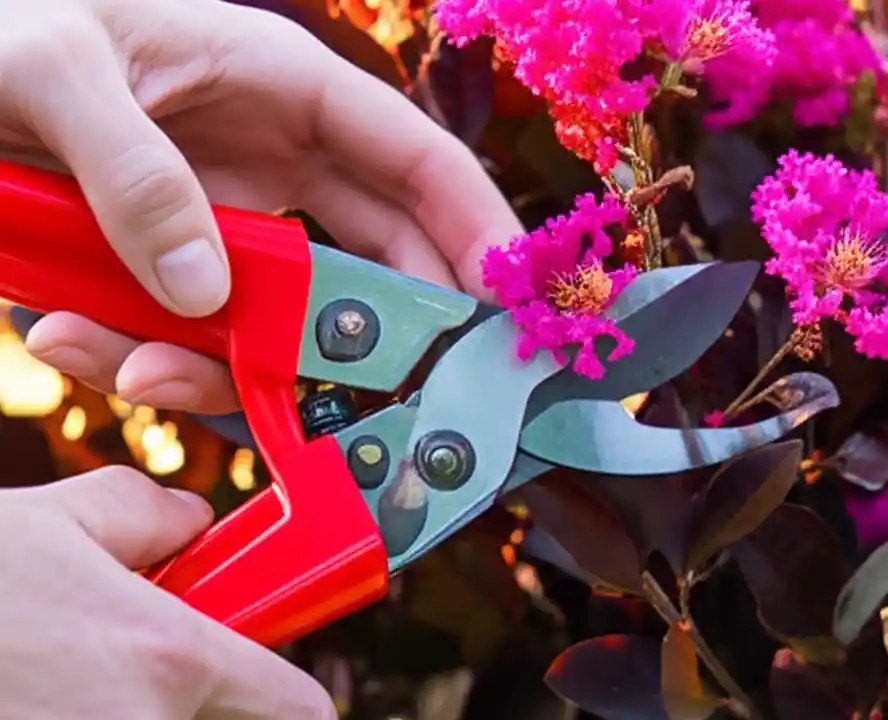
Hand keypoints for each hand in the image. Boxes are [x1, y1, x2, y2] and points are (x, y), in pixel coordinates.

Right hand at [0, 467, 336, 718]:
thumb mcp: (54, 520)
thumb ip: (146, 514)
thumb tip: (191, 521)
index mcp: (167, 659)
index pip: (297, 708)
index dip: (285, 692)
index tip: (267, 683)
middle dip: (197, 702)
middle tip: (129, 668)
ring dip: (126, 712)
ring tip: (58, 678)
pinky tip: (31, 695)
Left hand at [8, 0, 521, 413]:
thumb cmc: (0, 26)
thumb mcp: (56, 73)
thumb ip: (135, 174)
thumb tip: (209, 293)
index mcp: (284, 84)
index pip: (417, 159)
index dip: (476, 229)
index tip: (508, 302)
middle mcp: (278, 156)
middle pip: (377, 254)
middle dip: (381, 328)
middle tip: (389, 396)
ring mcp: (233, 215)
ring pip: (286, 316)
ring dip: (231, 362)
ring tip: (137, 370)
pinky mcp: (179, 262)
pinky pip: (201, 332)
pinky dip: (153, 356)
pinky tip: (77, 340)